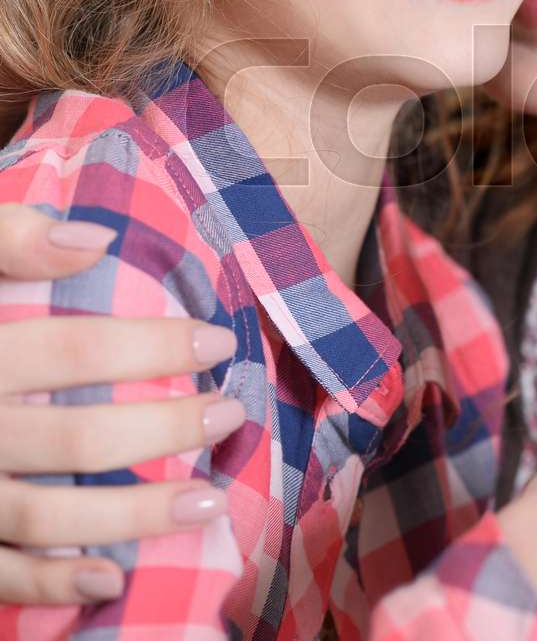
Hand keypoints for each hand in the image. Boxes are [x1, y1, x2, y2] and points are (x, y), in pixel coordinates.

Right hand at [0, 204, 239, 604]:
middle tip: (228, 413)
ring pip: (41, 515)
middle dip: (161, 429)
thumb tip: (93, 239)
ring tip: (208, 499)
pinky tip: (111, 578)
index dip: (150, 347)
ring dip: (131, 514)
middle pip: (69, 439)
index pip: (67, 350)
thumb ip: (7, 238)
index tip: (217, 342)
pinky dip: (48, 586)